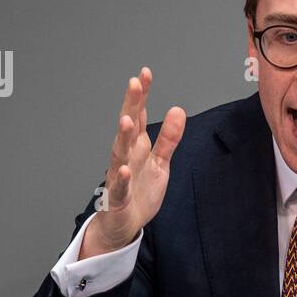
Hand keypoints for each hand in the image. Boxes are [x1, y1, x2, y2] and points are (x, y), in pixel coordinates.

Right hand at [81, 67, 185, 258]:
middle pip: (127, 127)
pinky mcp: (118, 198)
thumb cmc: (140, 191)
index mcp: (136, 146)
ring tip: (127, 120)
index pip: (138, 115)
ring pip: (119, 153)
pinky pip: (120, 187)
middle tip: (134, 83)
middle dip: (131, 105)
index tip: (144, 73)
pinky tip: (125, 169)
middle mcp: (126, 156)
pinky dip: (122, 179)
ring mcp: (120, 176)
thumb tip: (178, 110)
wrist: (124, 223)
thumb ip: (169, 138)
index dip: (141, 95)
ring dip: (122, 137)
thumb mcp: (161, 162)